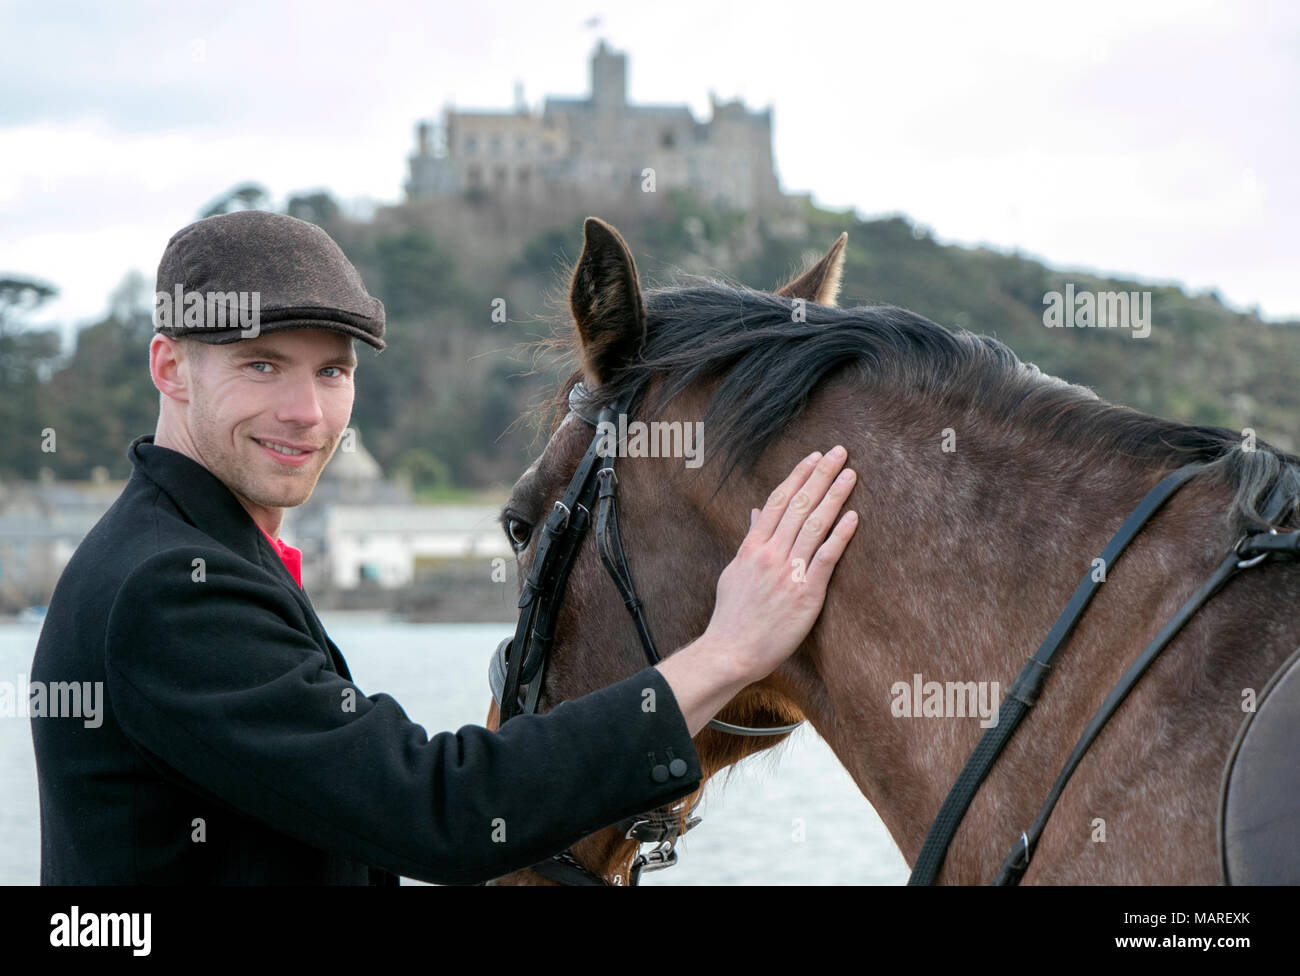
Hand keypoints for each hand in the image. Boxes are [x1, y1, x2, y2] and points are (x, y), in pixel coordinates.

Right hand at [703, 446, 857, 683]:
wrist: (731, 650)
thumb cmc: (732, 615)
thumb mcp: (734, 571)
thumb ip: (749, 540)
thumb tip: (757, 512)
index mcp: (752, 546)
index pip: (779, 501)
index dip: (798, 476)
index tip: (814, 456)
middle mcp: (770, 553)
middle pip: (800, 505)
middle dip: (821, 475)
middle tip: (839, 452)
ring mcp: (788, 572)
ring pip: (815, 525)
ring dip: (834, 496)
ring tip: (850, 474)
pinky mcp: (805, 593)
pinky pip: (825, 558)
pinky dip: (839, 535)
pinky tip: (853, 517)